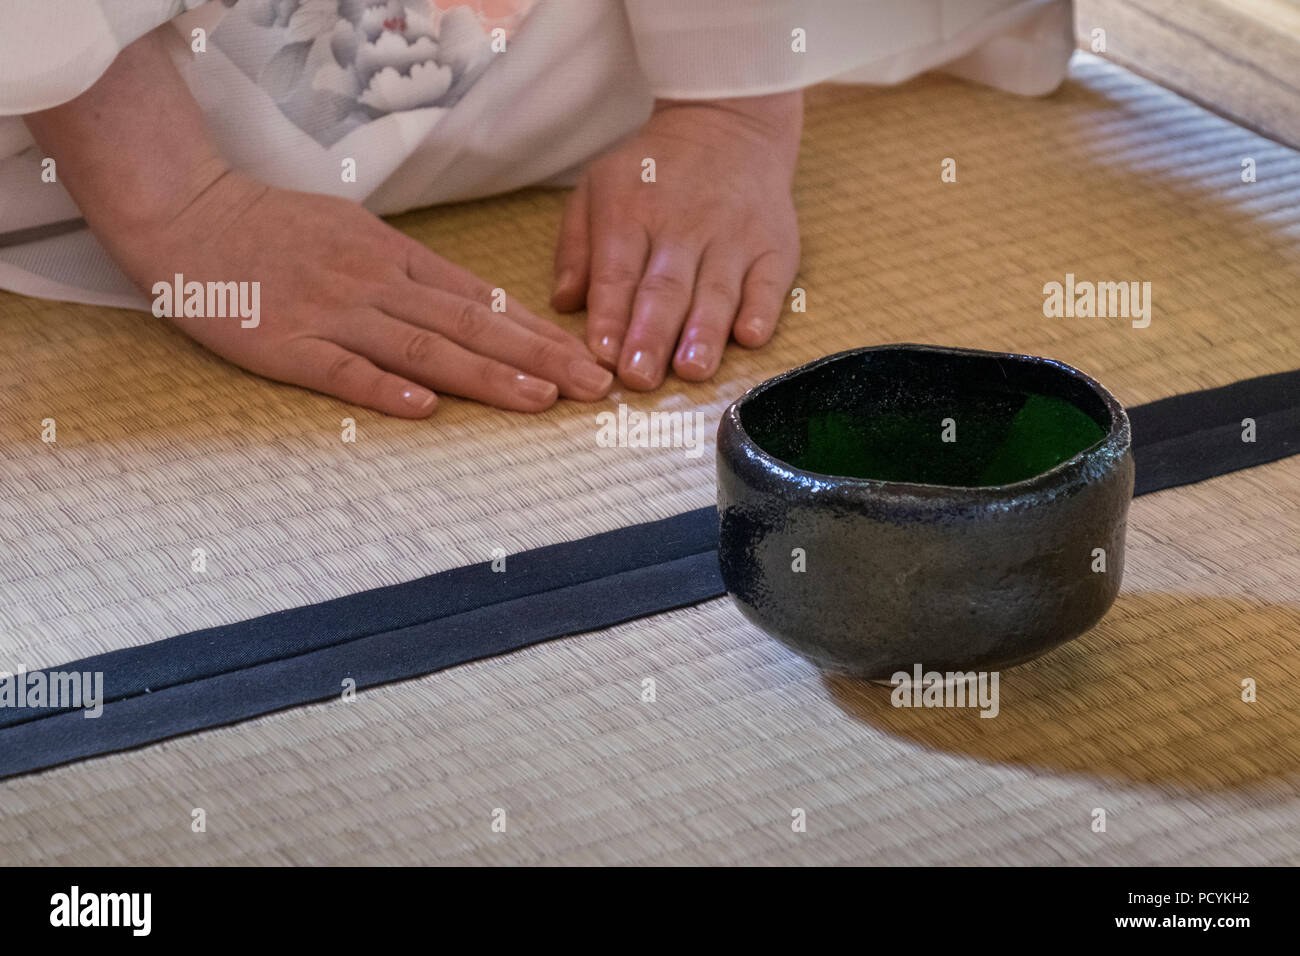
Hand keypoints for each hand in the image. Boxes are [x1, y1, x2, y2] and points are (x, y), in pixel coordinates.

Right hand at [105, 170, 612, 417]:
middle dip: (540, 358)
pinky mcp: (287, 344)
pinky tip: (425, 409)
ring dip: (486, 376)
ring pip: (423, 348)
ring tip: (539, 399)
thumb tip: (477, 307)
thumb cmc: (280, 230)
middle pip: (472, 326)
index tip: (585, 359)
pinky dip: (384, 389)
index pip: (484, 302)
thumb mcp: (360, 236)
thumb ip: (414, 274)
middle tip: (593, 386)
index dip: (539, 334)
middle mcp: (378, 285)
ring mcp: (335, 314)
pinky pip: (342, 370)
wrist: (191, 215)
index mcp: (398, 260)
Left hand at [551, 91, 801, 388]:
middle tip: (639, 377)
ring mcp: (733, 237)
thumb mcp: (598, 188)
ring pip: (716, 291)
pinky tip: (749, 337)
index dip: (610, 314)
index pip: (618, 271)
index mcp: (631, 211)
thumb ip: (576, 247)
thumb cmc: (654, 172)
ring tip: (691, 369)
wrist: (729, 124)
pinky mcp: (774, 245)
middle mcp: (683, 225)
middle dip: (651, 335)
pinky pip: (769, 282)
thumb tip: (564, 303)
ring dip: (704, 333)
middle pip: (666, 288)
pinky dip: (760, 309)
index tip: (601, 354)